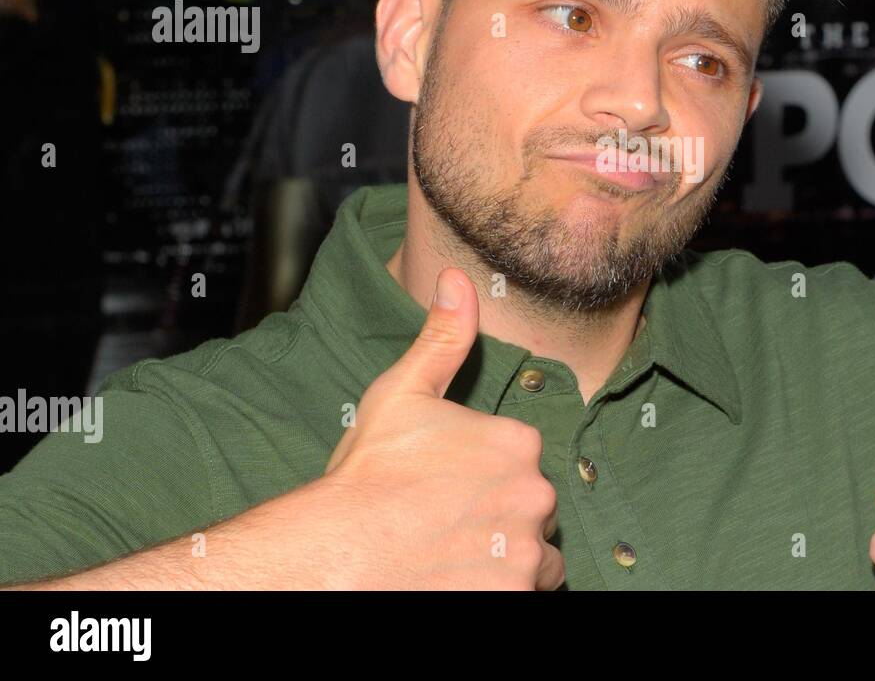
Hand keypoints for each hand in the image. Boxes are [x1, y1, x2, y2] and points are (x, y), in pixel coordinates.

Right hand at [318, 267, 563, 589]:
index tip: (443, 488)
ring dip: (503, 558)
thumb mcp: (402, 394)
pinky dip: (497, 588)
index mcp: (519, 443)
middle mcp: (536, 496)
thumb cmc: (365, 477)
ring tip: (450, 555)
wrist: (334, 555)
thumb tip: (456, 279)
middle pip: (530, 512)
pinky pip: (526, 595)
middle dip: (497, 519)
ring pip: (533, 557)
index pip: (520, 464)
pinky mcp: (515, 597)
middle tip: (442, 526)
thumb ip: (443, 338)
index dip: (481, 478)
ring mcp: (527, 553)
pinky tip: (456, 581)